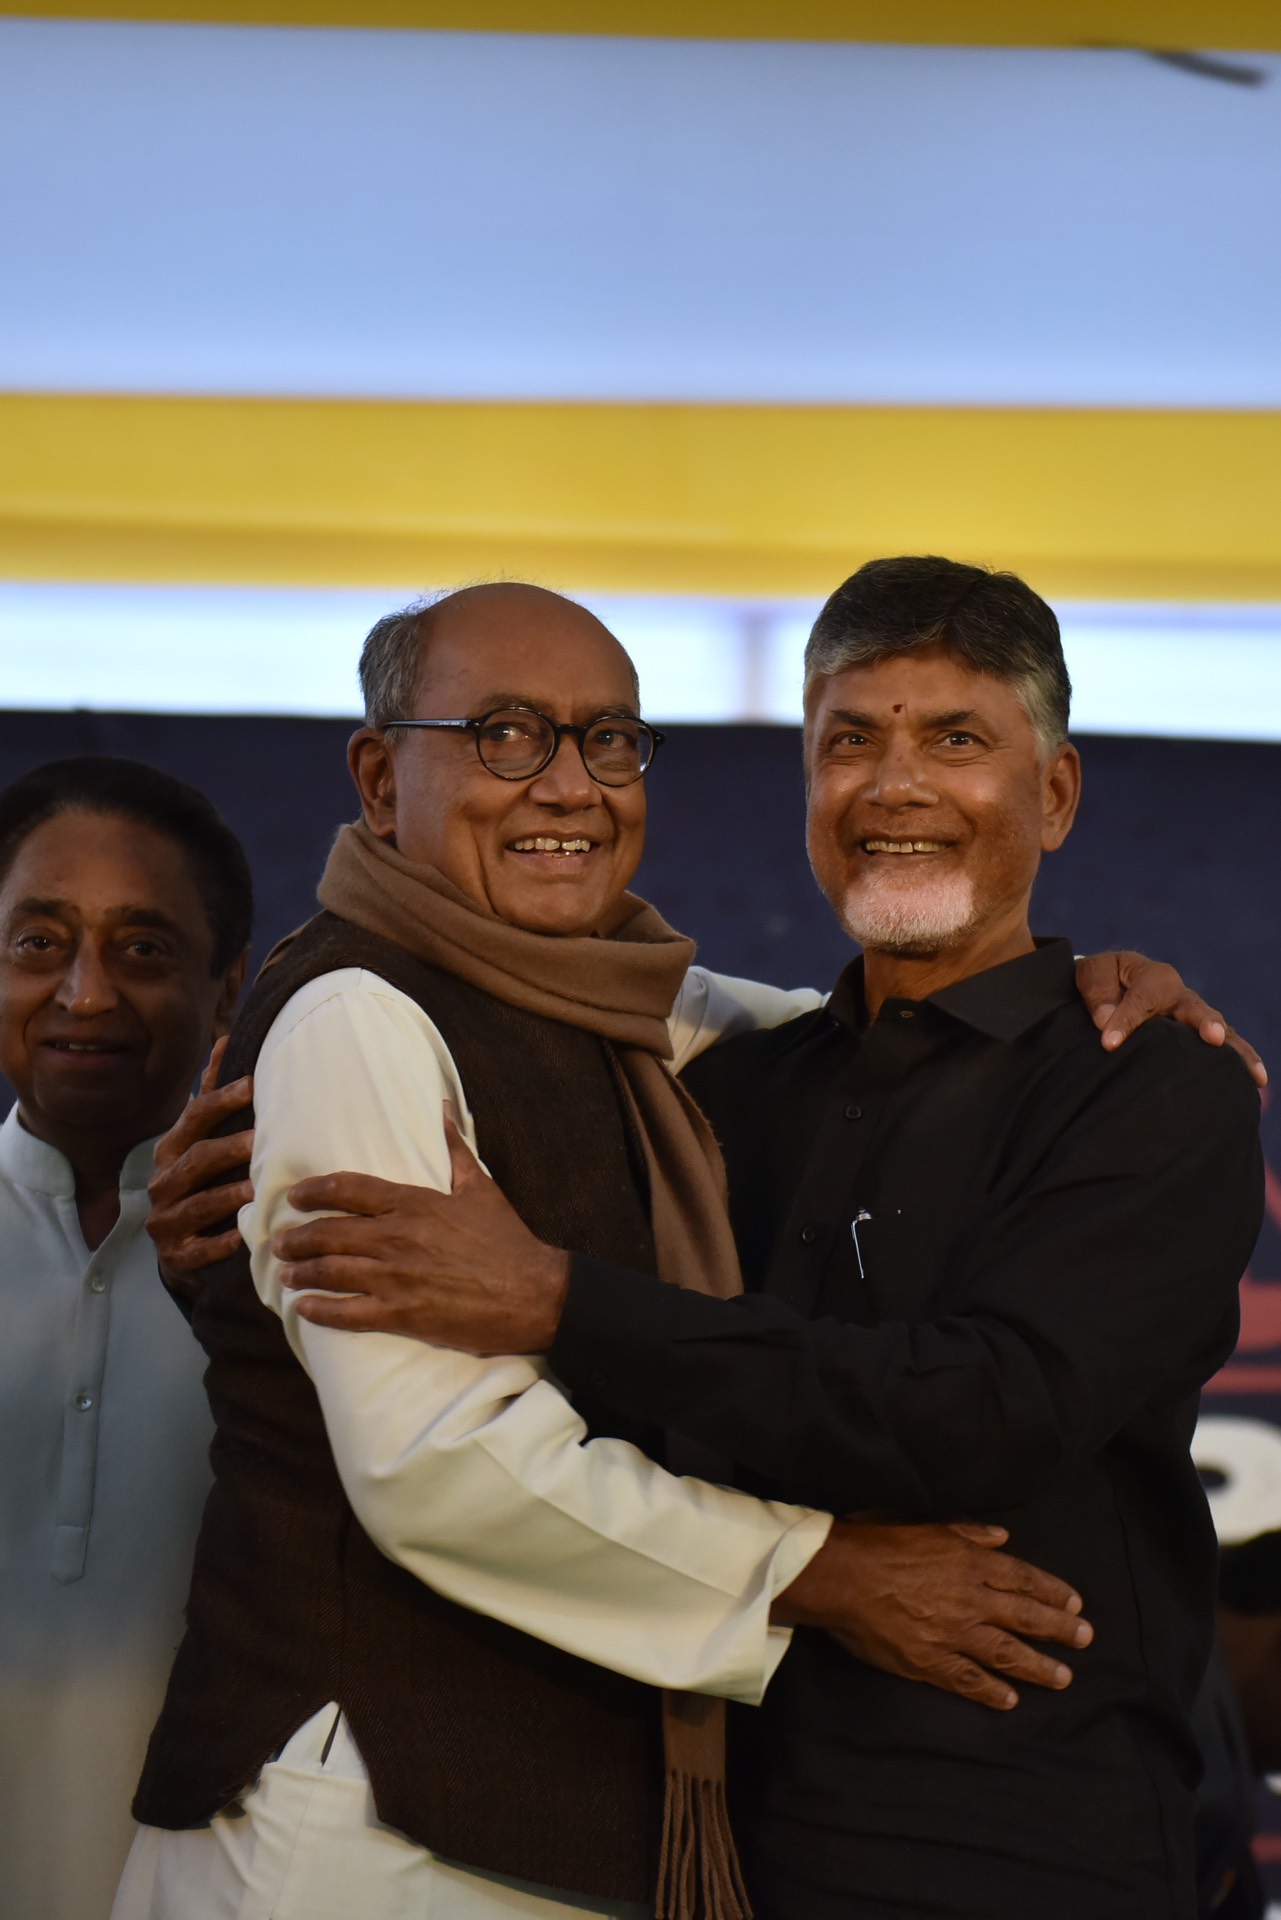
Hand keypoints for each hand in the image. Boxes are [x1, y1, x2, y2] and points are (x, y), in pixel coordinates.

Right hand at [147, 1037, 253, 1300]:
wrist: (180, 1248)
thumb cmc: (200, 1182)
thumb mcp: (200, 1138)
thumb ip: (212, 1094)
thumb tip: (225, 1039)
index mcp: (171, 1150)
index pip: (194, 1119)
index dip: (221, 1101)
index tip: (252, 1085)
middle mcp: (162, 1183)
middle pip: (196, 1160)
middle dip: (228, 1149)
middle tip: (261, 1140)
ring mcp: (166, 1221)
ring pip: (197, 1205)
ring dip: (227, 1197)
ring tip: (257, 1190)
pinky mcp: (176, 1256)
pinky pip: (198, 1250)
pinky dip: (218, 1244)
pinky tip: (241, 1236)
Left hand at [278, 1108, 569, 1352]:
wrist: (533, 1292)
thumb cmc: (507, 1239)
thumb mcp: (480, 1187)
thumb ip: (455, 1147)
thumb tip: (445, 1107)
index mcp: (412, 1202)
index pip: (348, 1189)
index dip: (314, 1191)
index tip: (293, 1197)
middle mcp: (396, 1236)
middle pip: (328, 1232)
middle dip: (297, 1238)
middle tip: (278, 1243)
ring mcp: (396, 1276)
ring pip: (331, 1270)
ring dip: (301, 1272)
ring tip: (285, 1273)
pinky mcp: (402, 1312)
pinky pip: (347, 1312)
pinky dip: (320, 1309)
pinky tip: (303, 1308)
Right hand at [771, 1514, 1093, 1710]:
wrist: (838, 1576)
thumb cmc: (877, 1541)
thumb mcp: (924, 1522)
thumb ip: (966, 1531)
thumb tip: (1002, 1539)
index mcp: (970, 1561)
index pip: (1022, 1578)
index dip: (1051, 1591)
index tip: (1075, 1602)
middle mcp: (969, 1599)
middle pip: (1024, 1617)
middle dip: (1059, 1629)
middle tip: (1085, 1639)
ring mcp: (952, 1634)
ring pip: (1006, 1653)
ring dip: (1037, 1666)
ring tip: (1063, 1677)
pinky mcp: (929, 1661)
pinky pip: (968, 1680)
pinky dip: (991, 1691)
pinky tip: (1010, 1700)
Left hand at [1075, 950, 1265, 1085]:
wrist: (1112, 985)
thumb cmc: (1102, 980)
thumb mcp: (1092, 974)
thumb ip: (1097, 992)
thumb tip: (1107, 1022)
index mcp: (1153, 976)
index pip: (1141, 999)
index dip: (1126, 1020)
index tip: (1109, 1043)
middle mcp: (1179, 995)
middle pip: (1195, 1009)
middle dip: (1204, 1022)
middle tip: (1211, 1036)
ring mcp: (1192, 1015)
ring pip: (1218, 1030)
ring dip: (1232, 1050)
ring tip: (1248, 1072)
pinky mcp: (1196, 1035)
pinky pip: (1222, 1047)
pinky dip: (1239, 1060)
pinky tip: (1256, 1081)